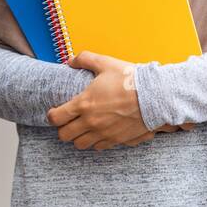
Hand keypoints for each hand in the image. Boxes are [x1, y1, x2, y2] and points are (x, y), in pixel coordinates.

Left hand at [48, 51, 190, 149]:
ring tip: (82, 128)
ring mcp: (103, 133)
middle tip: (68, 120)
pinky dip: (94, 142)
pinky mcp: (115, 140)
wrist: (154, 96)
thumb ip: (85, 59)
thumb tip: (71, 61)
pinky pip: (97, 147)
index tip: (56, 111)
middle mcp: (90, 122)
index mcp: (84, 104)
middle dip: (63, 128)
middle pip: (64, 135)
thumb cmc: (129, 80)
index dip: (52, 115)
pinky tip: (98, 132)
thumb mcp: (105, 63)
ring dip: (77, 137)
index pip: (56, 118)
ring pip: (79, 144)